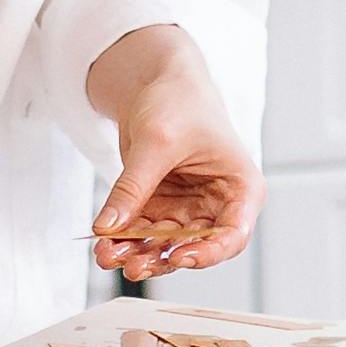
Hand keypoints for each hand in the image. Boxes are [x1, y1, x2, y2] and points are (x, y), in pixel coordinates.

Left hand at [84, 25, 261, 280]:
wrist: (157, 81)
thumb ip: (133, 186)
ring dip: (136, 253)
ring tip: (107, 256)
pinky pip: (142, 232)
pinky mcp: (160, 208)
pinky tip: (104, 245)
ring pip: (164, 245)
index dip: (209, 252)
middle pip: (194, 247)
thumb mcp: (156, 141)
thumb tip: (107, 227)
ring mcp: (187, 210)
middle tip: (132, 265)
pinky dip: (123, 240)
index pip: (233, 234)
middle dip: (160, 258)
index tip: (179, 257)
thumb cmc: (179, 100)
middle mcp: (217, 206)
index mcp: (240, 188)